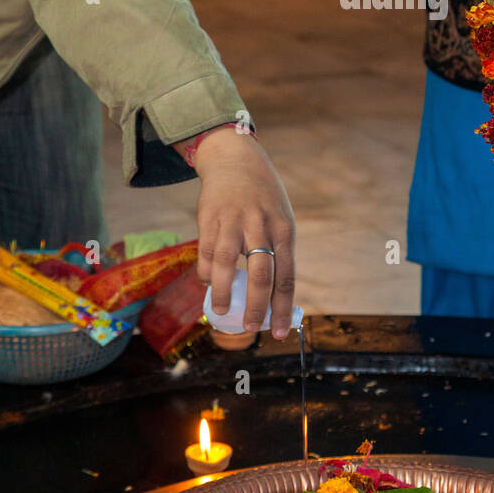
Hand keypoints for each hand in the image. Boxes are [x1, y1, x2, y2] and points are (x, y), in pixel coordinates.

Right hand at [188, 128, 296, 338]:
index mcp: (284, 230)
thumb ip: (277, 254)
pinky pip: (206, 252)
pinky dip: (207, 273)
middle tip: (250, 327)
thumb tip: (272, 300)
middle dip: (256, 305)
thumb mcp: (280, 220)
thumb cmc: (263, 199)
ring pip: (227, 263)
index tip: (281, 331)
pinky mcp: (210, 218)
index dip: (283, 307)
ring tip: (221, 311)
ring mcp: (234, 221)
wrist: (236, 161)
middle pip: (261, 273)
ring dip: (223, 292)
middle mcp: (261, 225)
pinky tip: (209, 283)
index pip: (286, 276)